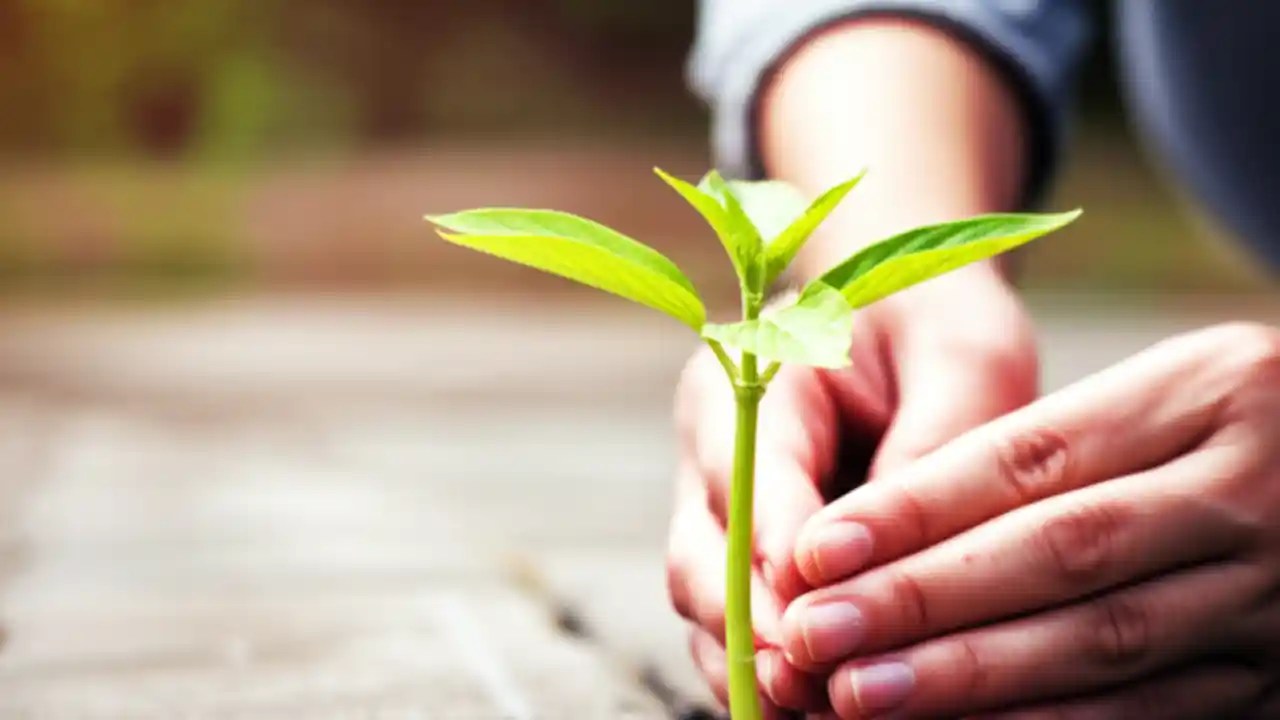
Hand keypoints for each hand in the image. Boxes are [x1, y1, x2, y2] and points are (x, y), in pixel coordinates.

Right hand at [665, 270, 1037, 713]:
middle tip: (803, 683)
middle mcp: (719, 441)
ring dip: (749, 659)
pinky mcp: (744, 549)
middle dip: (749, 622)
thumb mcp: (968, 361)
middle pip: (702, 546)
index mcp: (758, 373)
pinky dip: (765, 668)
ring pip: (706, 594)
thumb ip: (935, 445)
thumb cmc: (943, 329)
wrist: (912, 320)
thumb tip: (896, 566)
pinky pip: (735, 619)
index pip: (750, 468)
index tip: (809, 618)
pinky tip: (814, 707)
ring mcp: (721, 500)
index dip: (774, 549)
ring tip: (806, 710)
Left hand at [784, 322, 1279, 718]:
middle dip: (924, 601)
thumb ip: (1034, 446)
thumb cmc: (1220, 417)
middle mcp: (1247, 493)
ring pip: (1102, 644)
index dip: (915, 510)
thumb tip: (864, 526)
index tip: (816, 550)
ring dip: (971, 680)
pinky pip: (1152, 712)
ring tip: (859, 695)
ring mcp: (1271, 594)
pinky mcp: (1271, 674)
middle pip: (1059, 553)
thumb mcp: (1153, 388)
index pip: (1031, 457)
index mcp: (1208, 393)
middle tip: (815, 634)